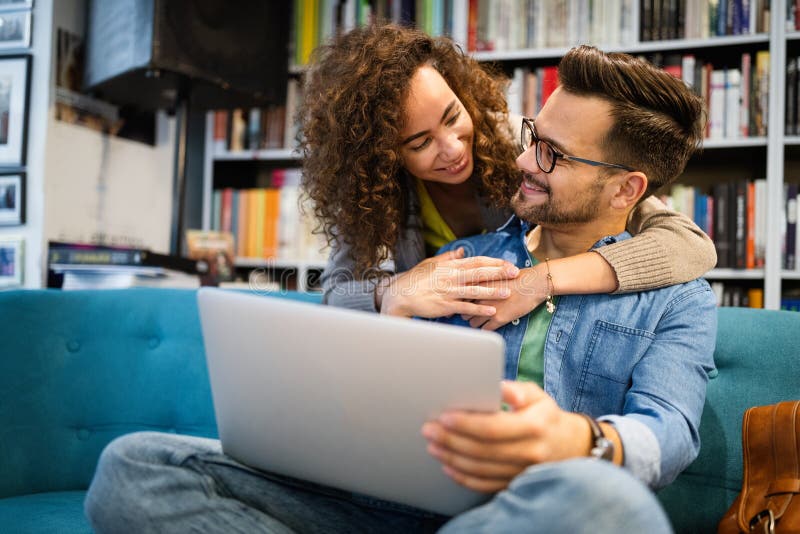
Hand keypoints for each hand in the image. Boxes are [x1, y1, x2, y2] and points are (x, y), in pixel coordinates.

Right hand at [378, 248, 519, 318]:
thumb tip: (463, 251)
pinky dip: (479, 309)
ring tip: (508, 291)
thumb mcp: (431, 263)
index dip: (493, 262)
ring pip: (475, 289)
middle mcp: (451, 276)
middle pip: (479, 272)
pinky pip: (465, 307)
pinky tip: (492, 311)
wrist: (401, 295)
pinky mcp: (445, 305)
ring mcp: (448, 291)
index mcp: (450, 266)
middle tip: (515, 273)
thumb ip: (449, 257)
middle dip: (499, 272)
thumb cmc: (415, 279)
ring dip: (493, 290)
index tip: (508, 263)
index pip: (476, 261)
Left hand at [421, 381, 591, 492]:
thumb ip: (517, 390)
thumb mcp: (537, 395)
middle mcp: (529, 452)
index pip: (494, 427)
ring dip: (452, 457)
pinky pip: (485, 484)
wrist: (569, 446)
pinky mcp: (515, 483)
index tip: (445, 416)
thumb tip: (498, 386)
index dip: (467, 423)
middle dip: (451, 439)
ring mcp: (522, 472)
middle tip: (428, 429)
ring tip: (432, 445)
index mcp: (534, 426)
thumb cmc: (545, 415)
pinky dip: (463, 477)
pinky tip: (447, 465)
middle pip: (482, 450)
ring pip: (480, 469)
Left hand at [461, 264, 548, 330]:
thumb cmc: (516, 277)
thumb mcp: (495, 273)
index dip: (461, 302)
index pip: (460, 297)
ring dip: (476, 322)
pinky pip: (485, 330)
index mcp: (477, 284)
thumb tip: (473, 287)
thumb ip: (482, 281)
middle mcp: (480, 297)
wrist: (533, 283)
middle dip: (467, 313)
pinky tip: (490, 326)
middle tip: (473, 313)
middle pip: (463, 310)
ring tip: (481, 321)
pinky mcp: (498, 319)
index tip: (463, 304)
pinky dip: (486, 329)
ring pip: (472, 322)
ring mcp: (488, 308)